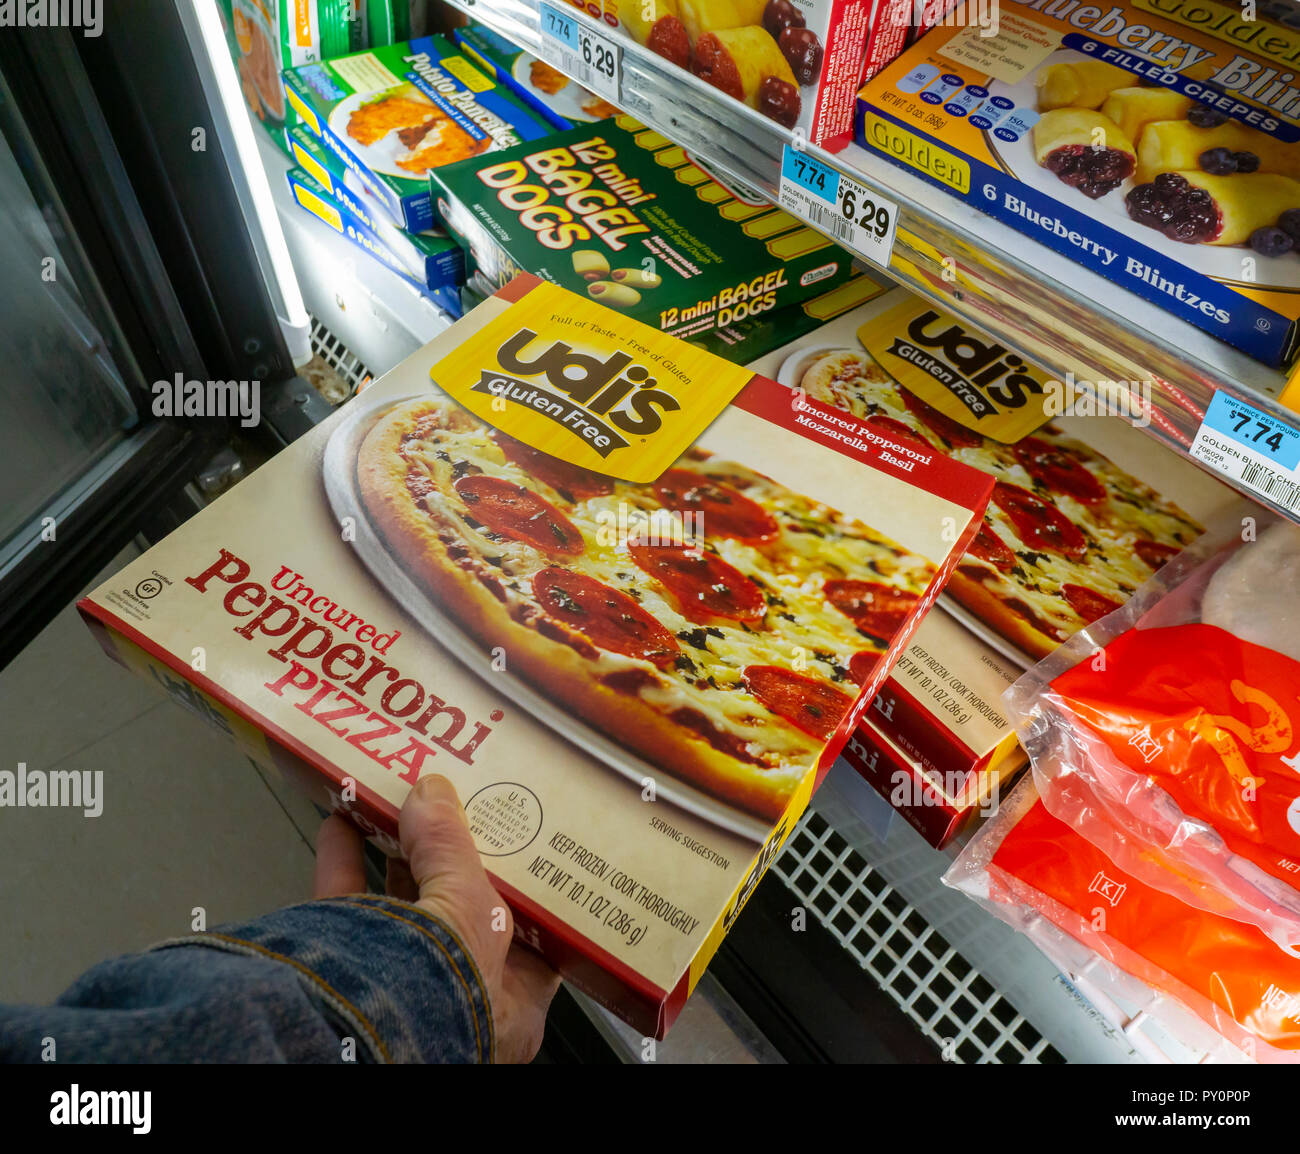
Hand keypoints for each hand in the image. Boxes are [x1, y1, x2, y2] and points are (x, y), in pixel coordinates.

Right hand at [313, 775, 560, 1062]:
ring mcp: (398, 990)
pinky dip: (342, 863)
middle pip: (461, 912)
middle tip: (458, 808)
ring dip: (398, 853)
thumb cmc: (427, 1005)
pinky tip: (341, 824)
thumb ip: (451, 849)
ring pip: (399, 910)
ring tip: (403, 804)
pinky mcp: (338, 977)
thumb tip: (435, 796)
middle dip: (455, 857)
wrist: (334, 1043)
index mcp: (509, 1002)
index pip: (535, 936)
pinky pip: (343, 910)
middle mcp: (457, 1002)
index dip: (529, 886)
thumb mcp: (463, 910)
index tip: (524, 838)